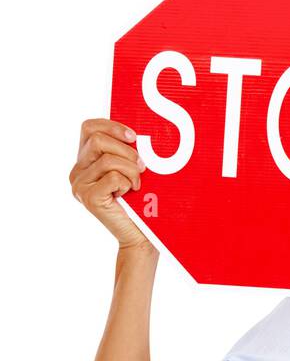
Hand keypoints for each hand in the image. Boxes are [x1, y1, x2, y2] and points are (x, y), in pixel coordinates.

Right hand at [69, 118, 156, 252]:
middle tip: (142, 165)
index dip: (111, 126)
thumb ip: (122, 151)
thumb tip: (133, 133)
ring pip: (107, 159)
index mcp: (84, 162)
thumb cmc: (138, 202)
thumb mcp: (128, 169)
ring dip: (131, 170)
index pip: (88, 128)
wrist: (139, 235)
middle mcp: (76, 173)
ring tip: (137, 184)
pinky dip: (127, 183)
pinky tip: (129, 194)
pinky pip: (113, 177)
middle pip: (97, 140)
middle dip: (126, 150)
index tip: (133, 136)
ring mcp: (80, 186)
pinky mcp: (88, 198)